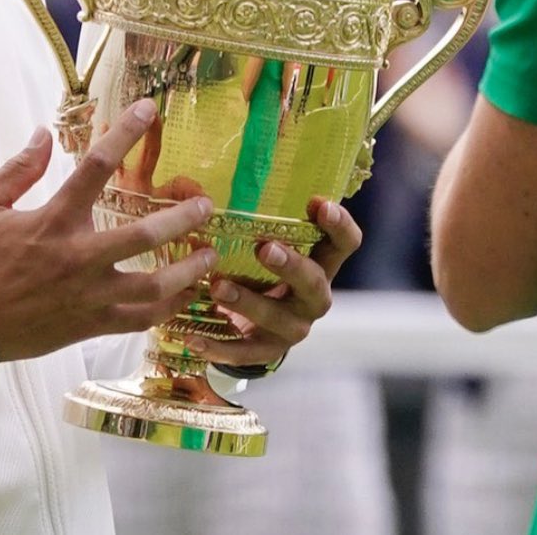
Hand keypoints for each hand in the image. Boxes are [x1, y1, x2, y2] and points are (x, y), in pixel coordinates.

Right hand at [0, 98, 217, 361]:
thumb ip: (17, 168)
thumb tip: (43, 134)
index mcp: (54, 219)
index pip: (96, 167)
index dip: (125, 134)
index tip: (149, 110)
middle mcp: (79, 256)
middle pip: (143, 235)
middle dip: (180, 218)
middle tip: (205, 205)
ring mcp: (90, 295)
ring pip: (152, 285)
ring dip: (187, 269)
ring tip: (210, 255)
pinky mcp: (92, 324)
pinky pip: (140, 319)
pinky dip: (168, 308)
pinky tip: (186, 295)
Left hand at [186, 198, 361, 367]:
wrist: (257, 323)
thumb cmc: (258, 264)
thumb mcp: (259, 239)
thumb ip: (241, 213)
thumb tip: (192, 184)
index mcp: (319, 262)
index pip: (344, 243)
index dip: (338, 224)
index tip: (318, 203)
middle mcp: (313, 296)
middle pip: (315, 282)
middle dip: (291, 265)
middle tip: (265, 248)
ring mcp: (293, 326)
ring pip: (279, 318)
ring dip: (249, 301)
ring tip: (217, 288)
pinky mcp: (268, 351)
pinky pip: (247, 353)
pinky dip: (222, 347)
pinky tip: (195, 339)